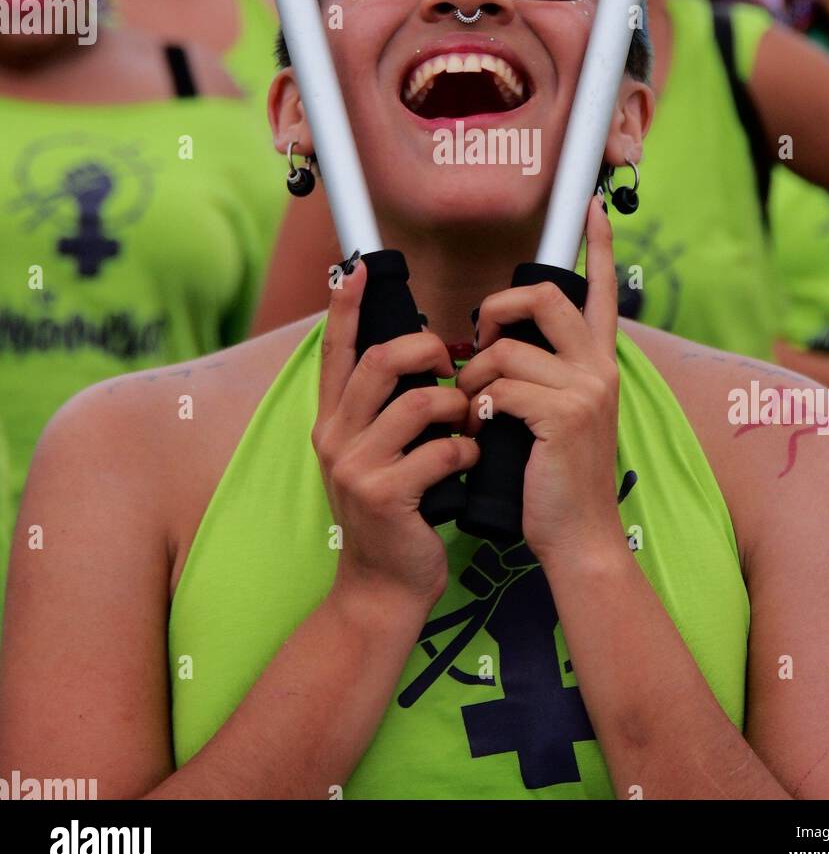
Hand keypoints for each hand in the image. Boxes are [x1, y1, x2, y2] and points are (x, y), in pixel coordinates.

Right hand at [313, 259, 478, 607]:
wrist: (384, 588)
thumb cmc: (397, 511)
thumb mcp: (379, 453)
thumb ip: (389, 407)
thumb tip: (426, 353)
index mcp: (333, 419)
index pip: (337, 348)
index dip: (347, 305)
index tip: (361, 266)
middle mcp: (334, 436)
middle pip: (383, 360)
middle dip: (428, 350)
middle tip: (455, 362)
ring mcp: (355, 466)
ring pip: (419, 402)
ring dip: (457, 407)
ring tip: (469, 424)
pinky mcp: (384, 495)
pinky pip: (440, 450)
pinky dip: (466, 452)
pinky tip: (470, 464)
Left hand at [457, 197, 623, 565]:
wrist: (577, 537)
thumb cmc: (553, 478)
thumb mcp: (556, 415)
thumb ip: (538, 374)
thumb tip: (493, 345)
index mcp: (598, 363)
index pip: (601, 291)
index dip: (598, 246)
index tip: (592, 207)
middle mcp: (599, 368)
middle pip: (545, 296)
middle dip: (499, 306)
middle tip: (480, 337)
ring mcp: (585, 390)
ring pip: (508, 347)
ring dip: (474, 374)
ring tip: (471, 406)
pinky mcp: (563, 415)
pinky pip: (501, 386)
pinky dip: (478, 404)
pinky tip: (480, 427)